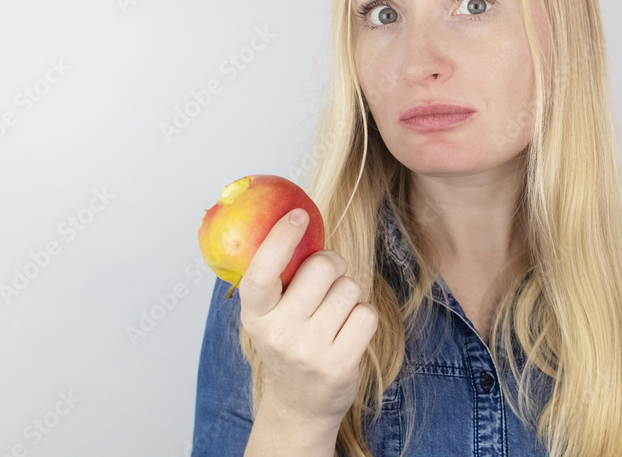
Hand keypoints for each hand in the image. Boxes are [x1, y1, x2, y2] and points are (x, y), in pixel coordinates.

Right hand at [237, 208, 379, 428]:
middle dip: (333, 264)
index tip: (297, 214)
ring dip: (349, 294)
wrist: (299, 406)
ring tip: (335, 314)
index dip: (279, 239)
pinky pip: (366, 314)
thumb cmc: (289, 344)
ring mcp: (308, 351)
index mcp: (255, 314)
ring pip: (349, 289)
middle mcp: (278, 333)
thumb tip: (298, 220)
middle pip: (322, 268)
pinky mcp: (339, 365)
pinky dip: (363, 317)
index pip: (262, 271)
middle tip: (328, 279)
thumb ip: (279, 277)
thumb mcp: (269, 315)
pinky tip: (348, 332)